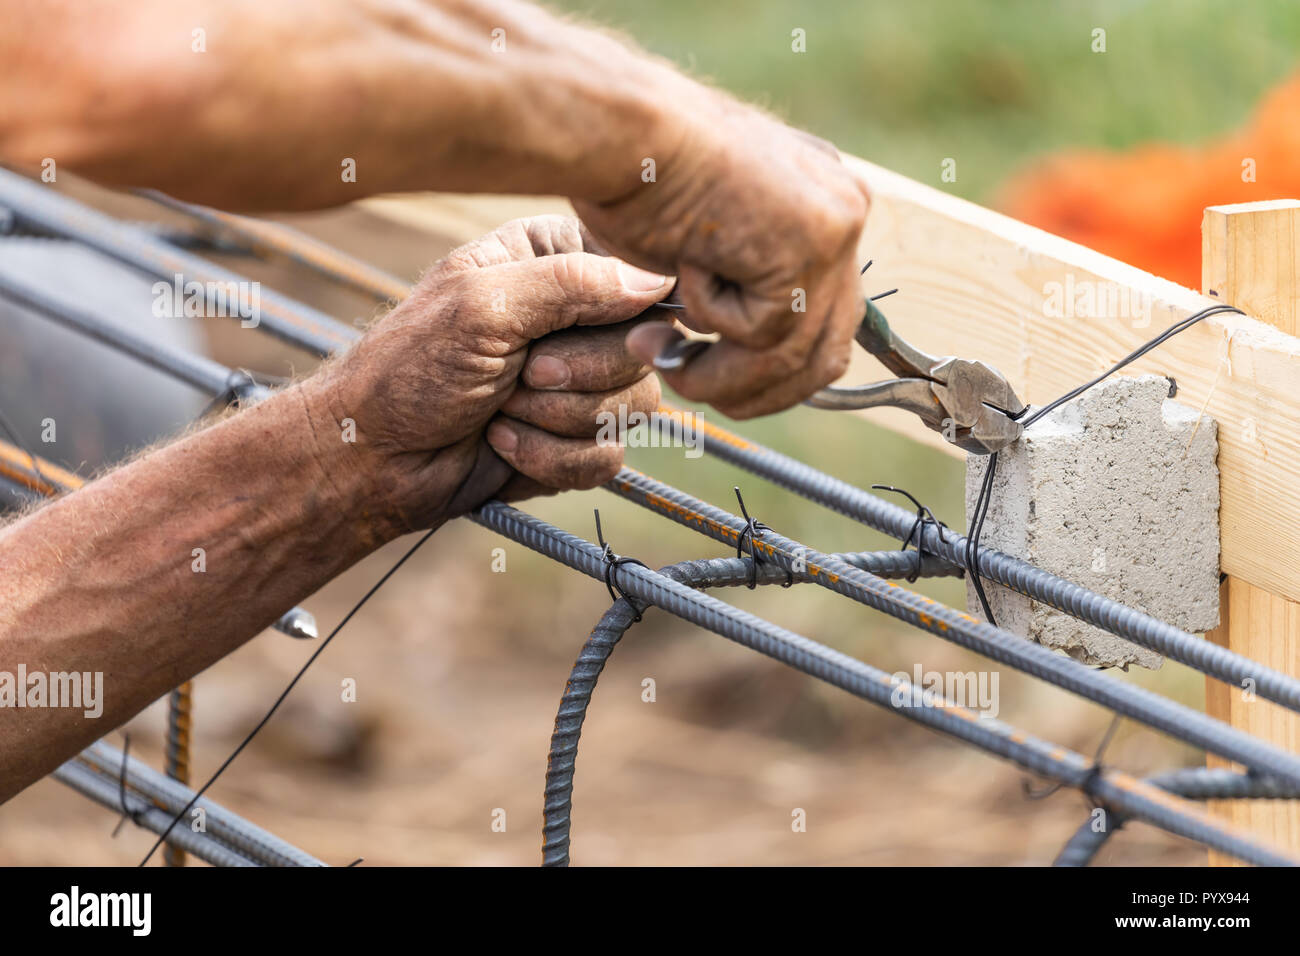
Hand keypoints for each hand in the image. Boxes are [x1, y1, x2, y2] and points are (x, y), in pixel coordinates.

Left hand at [303, 216, 667, 533]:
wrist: (372, 458)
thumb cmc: (408, 370)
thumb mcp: (482, 306)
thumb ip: (572, 285)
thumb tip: (657, 280)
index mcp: (555, 260)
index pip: (639, 276)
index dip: (623, 315)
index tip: (570, 334)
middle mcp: (576, 316)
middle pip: (644, 349)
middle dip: (577, 376)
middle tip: (519, 375)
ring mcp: (580, 380)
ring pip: (636, 406)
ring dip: (558, 420)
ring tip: (500, 411)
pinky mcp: (577, 438)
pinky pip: (609, 456)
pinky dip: (553, 459)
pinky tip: (503, 444)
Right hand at [573, 79, 869, 418]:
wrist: (622, 127)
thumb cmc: (635, 177)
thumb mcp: (708, 246)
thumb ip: (745, 288)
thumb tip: (748, 356)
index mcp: (823, 206)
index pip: (828, 324)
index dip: (771, 373)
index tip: (712, 378)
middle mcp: (843, 211)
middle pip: (826, 353)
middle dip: (753, 391)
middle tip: (686, 382)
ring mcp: (835, 226)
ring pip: (794, 355)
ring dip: (718, 375)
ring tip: (659, 352)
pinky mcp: (813, 242)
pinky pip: (764, 331)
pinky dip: (710, 321)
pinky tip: (682, 268)